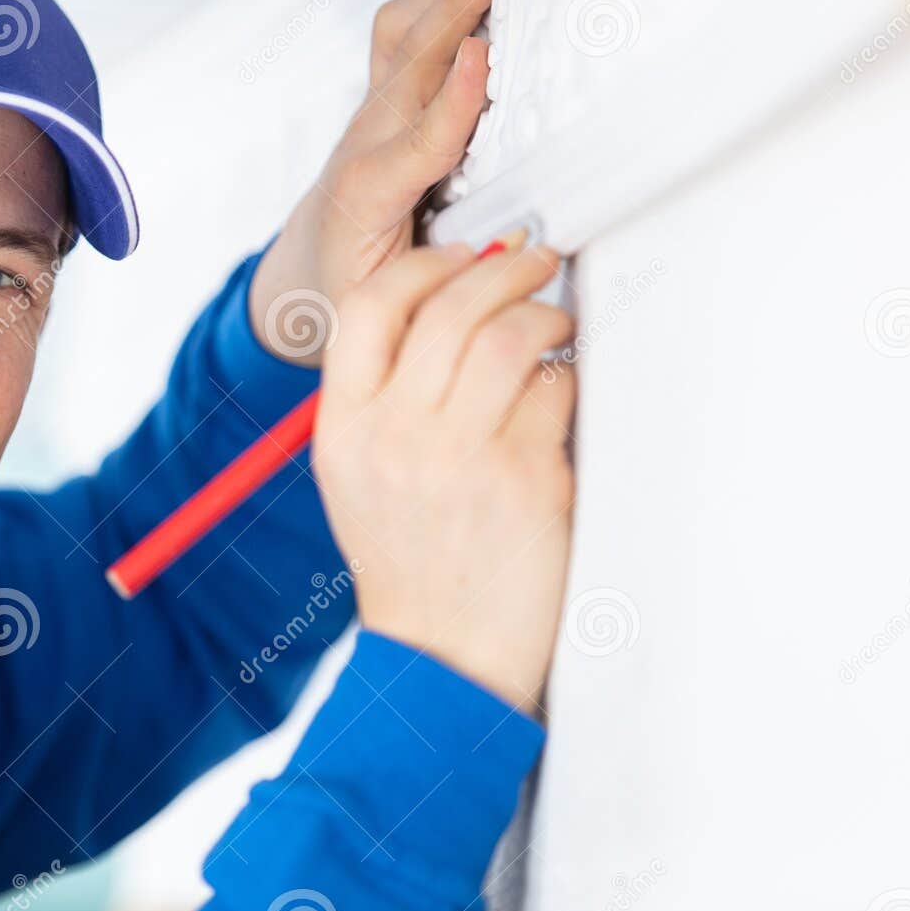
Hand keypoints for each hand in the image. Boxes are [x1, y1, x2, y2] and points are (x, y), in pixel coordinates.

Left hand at [248, 0, 503, 364]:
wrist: (306, 268)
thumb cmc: (353, 287)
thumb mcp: (393, 304)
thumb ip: (438, 284)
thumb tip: (501, 265)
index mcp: (369, 199)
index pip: (418, 144)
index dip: (452, 103)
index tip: (480, 59)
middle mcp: (366, 145)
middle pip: (411, 66)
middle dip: (454, 11)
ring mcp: (371, 116)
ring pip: (399, 38)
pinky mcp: (383, 101)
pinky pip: (402, 38)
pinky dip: (438, 2)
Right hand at [311, 238, 573, 711]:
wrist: (443, 653)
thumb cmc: (408, 561)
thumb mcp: (356, 474)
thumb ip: (380, 394)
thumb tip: (448, 300)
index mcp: (344, 428)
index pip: (369, 305)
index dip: (422, 264)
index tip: (460, 257)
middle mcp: (394, 436)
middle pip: (449, 305)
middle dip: (503, 268)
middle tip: (532, 264)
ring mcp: (461, 457)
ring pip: (510, 336)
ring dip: (544, 313)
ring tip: (554, 322)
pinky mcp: (525, 479)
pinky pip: (555, 391)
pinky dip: (565, 378)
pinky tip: (559, 393)